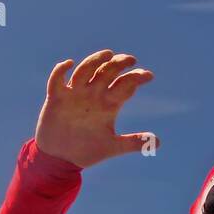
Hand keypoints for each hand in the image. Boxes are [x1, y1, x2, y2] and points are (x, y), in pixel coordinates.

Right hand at [34, 50, 156, 168]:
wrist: (61, 159)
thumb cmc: (86, 150)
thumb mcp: (112, 147)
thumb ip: (133, 143)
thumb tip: (158, 142)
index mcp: (108, 104)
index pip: (124, 84)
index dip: (136, 78)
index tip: (148, 76)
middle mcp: (93, 95)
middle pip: (107, 72)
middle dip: (119, 64)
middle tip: (130, 60)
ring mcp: (75, 94)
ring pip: (85, 70)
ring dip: (95, 61)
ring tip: (108, 54)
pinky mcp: (56, 98)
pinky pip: (57, 80)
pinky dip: (62, 71)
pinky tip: (70, 64)